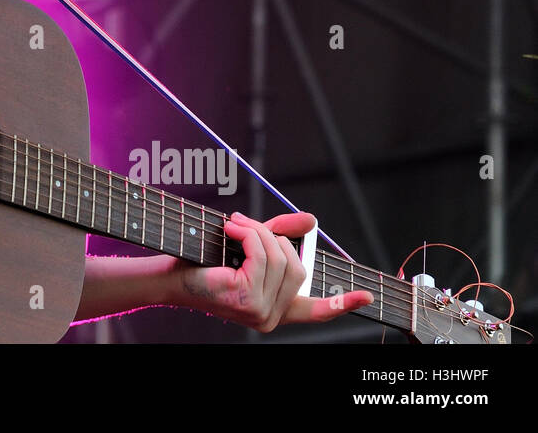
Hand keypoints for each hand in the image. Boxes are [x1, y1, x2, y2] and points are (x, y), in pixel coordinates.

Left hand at [175, 211, 373, 331]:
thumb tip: (311, 220)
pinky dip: (248, 235)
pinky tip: (230, 231)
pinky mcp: (249, 301)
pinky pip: (262, 254)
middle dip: (271, 237)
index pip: (316, 312)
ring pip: (280, 258)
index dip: (342, 304)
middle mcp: (272, 318)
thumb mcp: (249, 246)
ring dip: (255, 231)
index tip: (368, 297)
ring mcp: (262, 314)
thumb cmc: (204, 262)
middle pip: (297, 267)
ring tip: (233, 225)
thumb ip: (281, 234)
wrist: (170, 276)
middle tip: (242, 225)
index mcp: (277, 309)